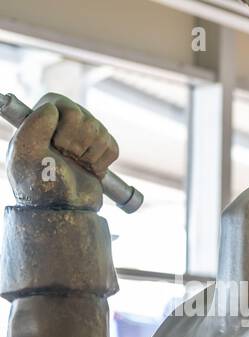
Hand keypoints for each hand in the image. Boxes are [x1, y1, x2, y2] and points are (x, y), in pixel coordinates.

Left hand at [6, 93, 117, 210]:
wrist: (62, 208)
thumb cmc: (40, 182)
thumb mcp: (26, 150)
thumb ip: (35, 123)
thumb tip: (53, 109)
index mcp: (43, 114)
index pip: (71, 112)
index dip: (65, 135)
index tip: (54, 149)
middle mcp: (65, 120)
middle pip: (90, 123)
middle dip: (78, 148)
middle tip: (66, 159)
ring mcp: (84, 134)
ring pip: (102, 135)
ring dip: (90, 157)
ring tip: (76, 165)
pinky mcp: (101, 150)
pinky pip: (113, 148)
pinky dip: (103, 163)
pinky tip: (89, 169)